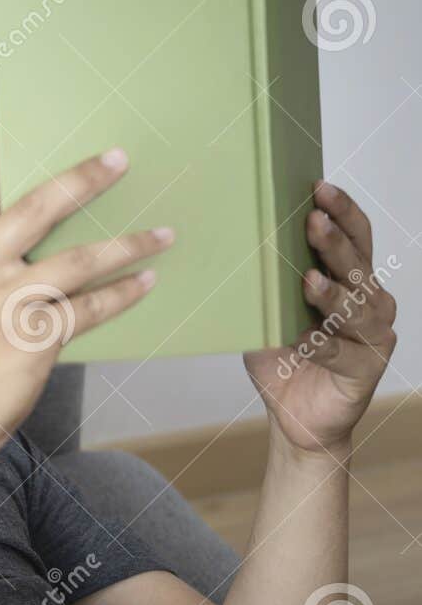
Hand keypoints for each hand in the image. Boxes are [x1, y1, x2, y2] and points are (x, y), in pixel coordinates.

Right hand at [0, 133, 173, 466]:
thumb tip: (16, 235)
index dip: (2, 154)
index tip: (23, 120)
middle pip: (35, 209)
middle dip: (82, 179)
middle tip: (119, 158)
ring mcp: (1, 305)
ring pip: (76, 259)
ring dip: (125, 243)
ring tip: (161, 232)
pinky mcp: (31, 341)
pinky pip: (88, 309)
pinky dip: (121, 295)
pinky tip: (145, 284)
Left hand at [243, 180, 396, 457]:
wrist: (296, 417)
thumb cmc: (286, 359)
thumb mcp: (268, 313)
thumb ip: (266, 284)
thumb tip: (231, 244)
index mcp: (352, 279)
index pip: (356, 235)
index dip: (342, 210)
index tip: (319, 187)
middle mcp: (370, 302)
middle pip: (358, 263)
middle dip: (334, 241)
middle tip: (313, 220)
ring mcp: (373, 336)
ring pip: (355, 307)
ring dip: (331, 292)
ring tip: (309, 278)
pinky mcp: (366, 369)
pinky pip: (341, 353)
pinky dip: (321, 344)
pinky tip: (304, 336)